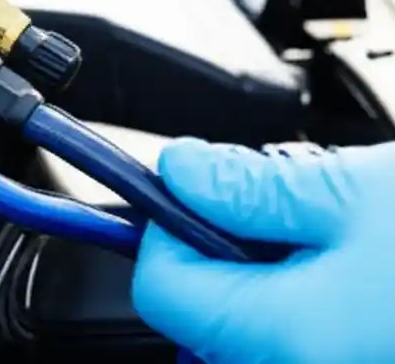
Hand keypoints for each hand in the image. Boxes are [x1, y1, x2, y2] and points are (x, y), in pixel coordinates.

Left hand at [133, 138, 394, 363]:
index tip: (201, 183)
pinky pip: (298, 327)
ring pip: (252, 314)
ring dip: (271, 262)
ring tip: (334, 224)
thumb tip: (180, 170)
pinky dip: (307, 288)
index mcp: (282, 337)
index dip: (167, 224)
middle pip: (203, 304)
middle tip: (283, 198)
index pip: (158, 289)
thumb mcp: (354, 194)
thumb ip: (249, 187)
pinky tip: (354, 253)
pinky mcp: (356, 358)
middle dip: (224, 240)